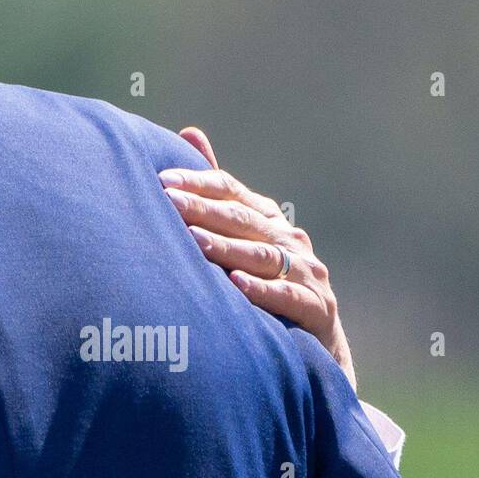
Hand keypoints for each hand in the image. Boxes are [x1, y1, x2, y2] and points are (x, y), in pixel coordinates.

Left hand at [160, 127, 356, 390]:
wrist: (314, 346)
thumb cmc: (265, 282)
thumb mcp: (242, 234)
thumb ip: (217, 189)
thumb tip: (189, 131)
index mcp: (266, 217)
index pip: (230, 190)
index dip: (197, 182)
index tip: (161, 180)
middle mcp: (288, 239)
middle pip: (240, 220)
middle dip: (202, 210)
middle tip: (166, 202)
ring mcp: (307, 273)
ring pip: (261, 256)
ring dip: (227, 248)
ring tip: (194, 242)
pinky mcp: (317, 308)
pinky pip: (288, 297)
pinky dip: (263, 291)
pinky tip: (236, 286)